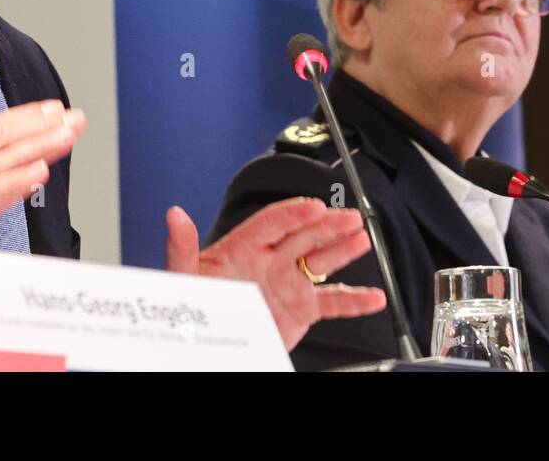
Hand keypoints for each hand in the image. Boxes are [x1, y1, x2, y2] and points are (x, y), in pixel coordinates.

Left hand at [165, 197, 386, 350]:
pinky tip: (373, 297)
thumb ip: (181, 248)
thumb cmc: (195, 307)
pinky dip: (355, 301)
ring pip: (322, 261)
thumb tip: (175, 216)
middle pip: (304, 236)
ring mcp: (288, 283)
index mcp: (243, 247)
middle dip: (328, 225)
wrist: (211, 343)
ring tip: (362, 238)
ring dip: (344, 249)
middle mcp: (270, 260)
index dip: (294, 213)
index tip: (313, 206)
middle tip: (349, 217)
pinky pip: (333, 302)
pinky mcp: (301, 309)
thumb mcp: (184, 278)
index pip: (272, 222)